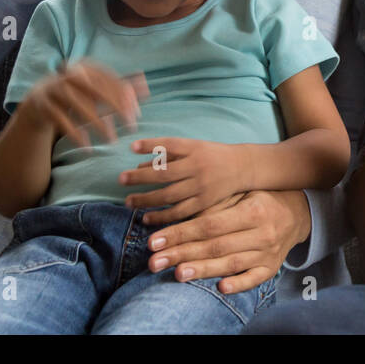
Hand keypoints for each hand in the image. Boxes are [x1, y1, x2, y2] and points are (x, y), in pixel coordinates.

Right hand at [16, 60, 144, 148]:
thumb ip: (120, 87)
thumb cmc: (77, 94)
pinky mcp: (44, 106)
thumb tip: (147, 86)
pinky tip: (88, 147)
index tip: (137, 114)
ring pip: (79, 104)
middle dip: (115, 106)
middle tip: (131, 125)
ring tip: (112, 139)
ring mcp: (54, 89)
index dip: (125, 96)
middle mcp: (69, 74)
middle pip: (96, 88)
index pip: (110, 79)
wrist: (39, 100)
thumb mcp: (97, 89)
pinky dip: (76, 134)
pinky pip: (61, 120)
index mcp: (86, 67)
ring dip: (97, 123)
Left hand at [122, 138, 244, 223]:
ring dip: (146, 199)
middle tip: (121, 179)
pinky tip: (147, 218)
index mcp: (195, 148)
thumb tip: (140, 163)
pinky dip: (162, 216)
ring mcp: (201, 186)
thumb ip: (169, 153)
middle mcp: (197, 166)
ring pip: (169, 195)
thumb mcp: (194, 147)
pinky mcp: (204, 202)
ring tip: (128, 202)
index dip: (150, 145)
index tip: (131, 148)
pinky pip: (180, 212)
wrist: (243, 167)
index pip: (169, 145)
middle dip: (140, 177)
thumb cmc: (212, 155)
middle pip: (164, 173)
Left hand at [146, 189, 311, 293]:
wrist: (297, 213)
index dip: (181, 233)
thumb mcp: (242, 194)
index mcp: (253, 210)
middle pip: (216, 246)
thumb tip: (180, 217)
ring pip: (231, 264)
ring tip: (177, 274)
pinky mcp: (272, 267)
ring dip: (203, 270)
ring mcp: (268, 252)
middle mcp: (262, 232)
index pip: (210, 225)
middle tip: (154, 261)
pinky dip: (238, 284)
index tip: (154, 241)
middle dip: (182, 254)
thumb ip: (215, 205)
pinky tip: (220, 288)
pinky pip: (254, 279)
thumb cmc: (261, 200)